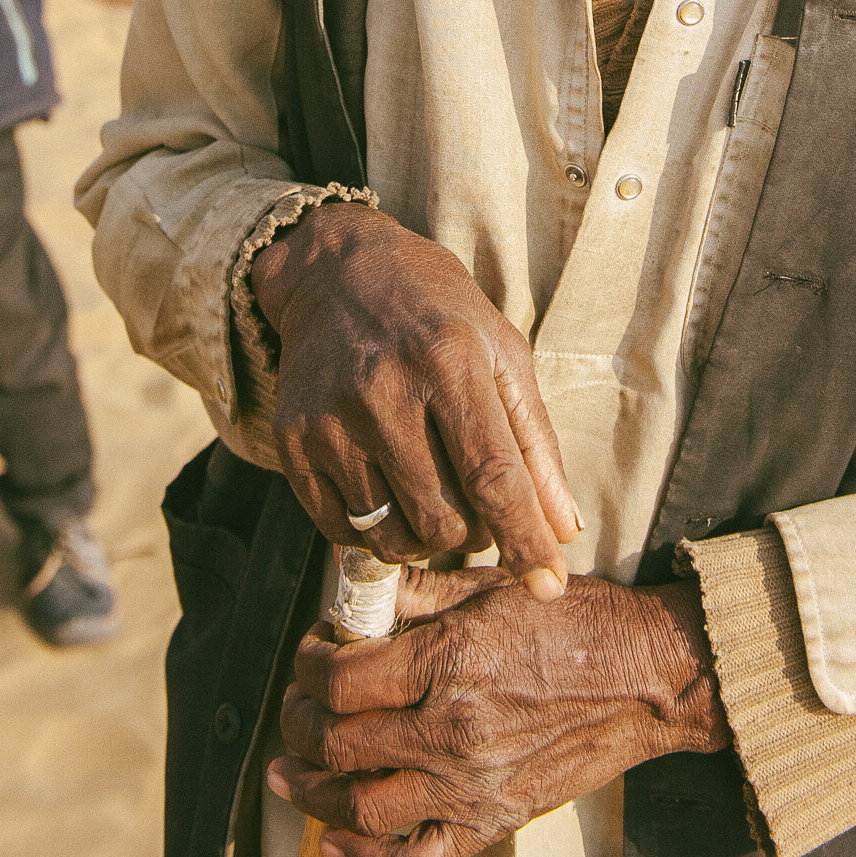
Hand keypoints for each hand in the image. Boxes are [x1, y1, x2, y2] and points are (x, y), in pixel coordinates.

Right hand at [249, 204, 579, 594]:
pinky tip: (388, 491)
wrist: (335, 270)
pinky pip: (342, 532)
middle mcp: (384, 390)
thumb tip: (563, 530)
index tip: (549, 585)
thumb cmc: (435, 310)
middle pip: (443, 520)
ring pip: (392, 536)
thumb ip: (535, 441)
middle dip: (474, 533)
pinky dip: (376, 533)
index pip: (493, 476)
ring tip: (433, 494)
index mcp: (449, 358)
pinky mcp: (292, 440)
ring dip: (424, 537)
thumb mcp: (500, 349)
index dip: (524, 540)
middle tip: (476, 502)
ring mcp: (331, 418)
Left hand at [269, 565, 727, 856]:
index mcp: (449, 663)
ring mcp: (471, 786)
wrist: (648, 678)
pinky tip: (335, 840)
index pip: (341, 681)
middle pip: (338, 744)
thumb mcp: (494, 585)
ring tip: (290, 773)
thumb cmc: (578, 622)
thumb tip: (360, 586)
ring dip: (313, 793)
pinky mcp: (493, 823)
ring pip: (361, 808)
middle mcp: (452, 731)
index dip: (307, 667)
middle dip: (299, 725)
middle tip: (295, 707)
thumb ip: (421, 591)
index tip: (309, 655)